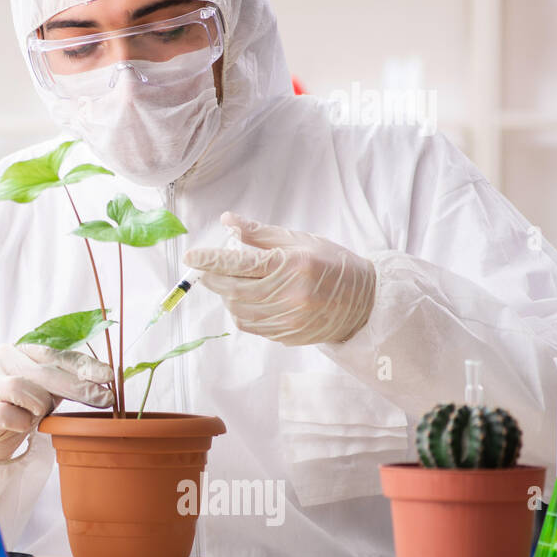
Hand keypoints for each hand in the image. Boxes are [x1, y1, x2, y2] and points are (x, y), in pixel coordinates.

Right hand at [0, 344, 114, 461]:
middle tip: (103, 399)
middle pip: (45, 372)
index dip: (83, 366)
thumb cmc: (18, 405)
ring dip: (38, 407)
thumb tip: (104, 378)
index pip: (56, 355)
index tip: (108, 376)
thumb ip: (65, 379)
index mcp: (20, 350)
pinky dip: (20, 422)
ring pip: (22, 389)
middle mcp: (2, 360)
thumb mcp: (44, 388)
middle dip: (77, 387)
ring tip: (37, 415)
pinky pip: (6, 414)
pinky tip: (22, 424)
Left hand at [183, 212, 375, 345]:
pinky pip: (250, 325)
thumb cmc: (333, 264)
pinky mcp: (286, 335)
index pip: (239, 263)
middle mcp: (289, 295)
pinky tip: (248, 299)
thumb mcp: (300, 240)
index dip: (210, 261)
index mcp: (292, 266)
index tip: (191, 256)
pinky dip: (241, 311)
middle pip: (232, 290)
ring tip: (231, 282)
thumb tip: (227, 221)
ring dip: (227, 296)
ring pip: (238, 310)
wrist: (365, 302)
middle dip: (213, 279)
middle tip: (206, 270)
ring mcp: (288, 319)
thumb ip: (260, 233)